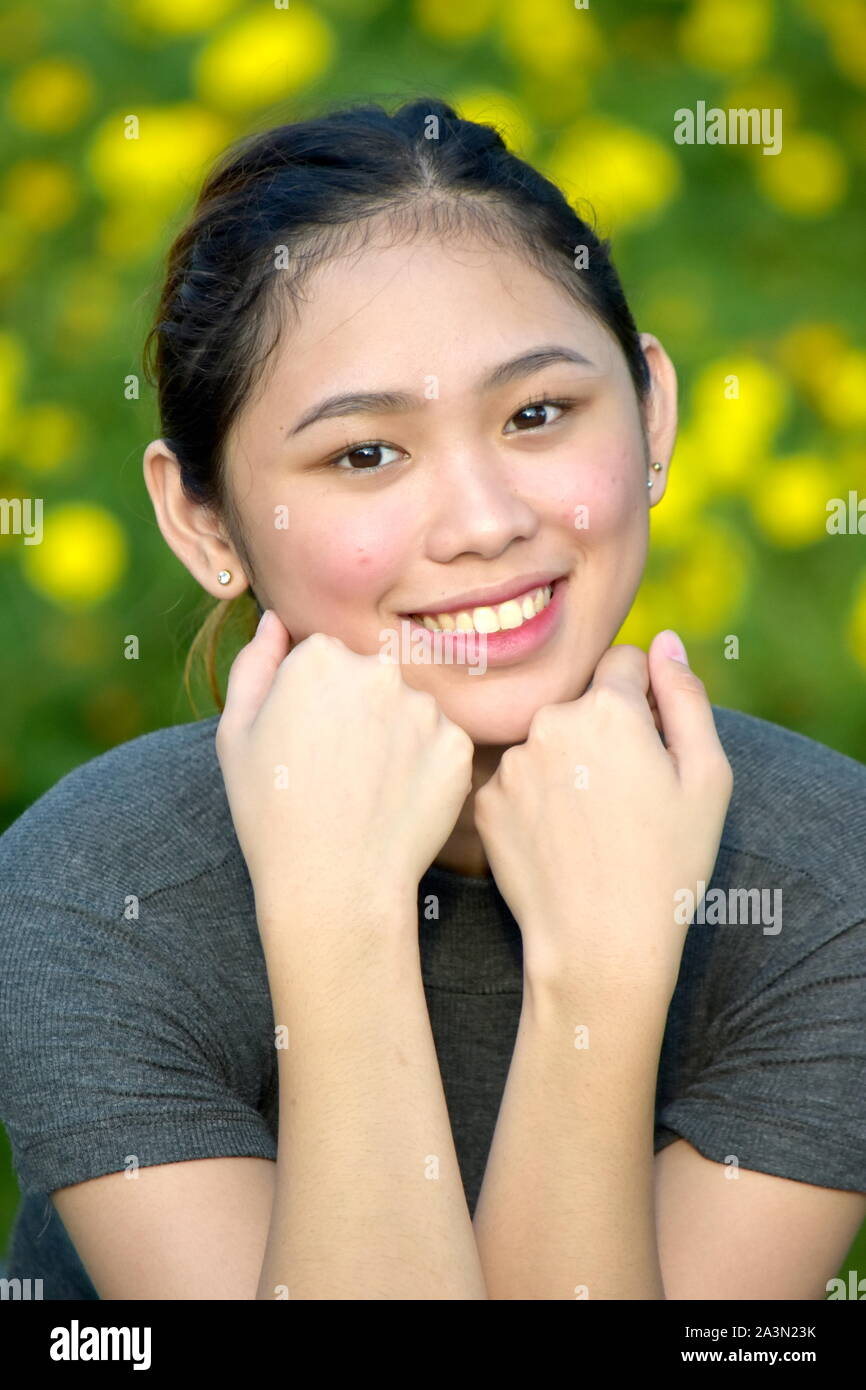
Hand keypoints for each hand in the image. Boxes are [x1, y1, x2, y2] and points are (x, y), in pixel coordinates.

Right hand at [215, 610, 474, 932]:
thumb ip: (254, 665)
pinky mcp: (459, 746)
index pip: (324, 657)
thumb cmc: (272, 813)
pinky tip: (397, 800)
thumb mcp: (235, 735)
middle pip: (370, 678)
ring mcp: (424, 707)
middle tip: (339, 770)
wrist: (334, 886)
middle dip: (358, 712)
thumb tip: (276, 621)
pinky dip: (425, 767)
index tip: (306, 743)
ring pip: (410, 709)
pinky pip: (441, 743)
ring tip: (368, 790)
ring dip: (395, 736)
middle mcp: (377, 670)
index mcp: (319, 657)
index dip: (312, 702)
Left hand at [472, 632, 733, 1008]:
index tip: (651, 745)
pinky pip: (516, 781)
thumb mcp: (706, 779)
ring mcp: (510, 763)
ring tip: (591, 827)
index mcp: (608, 708)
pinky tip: (558, 842)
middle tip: (625, 799)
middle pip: (582, 704)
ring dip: (566, 765)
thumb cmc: (667, 865)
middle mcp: (549, 723)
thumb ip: (686, 697)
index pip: (625, 663)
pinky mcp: (485, 802)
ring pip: (546, 742)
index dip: (646, 699)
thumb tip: (665, 641)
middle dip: (603, 733)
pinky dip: (536, 801)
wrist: (600, 945)